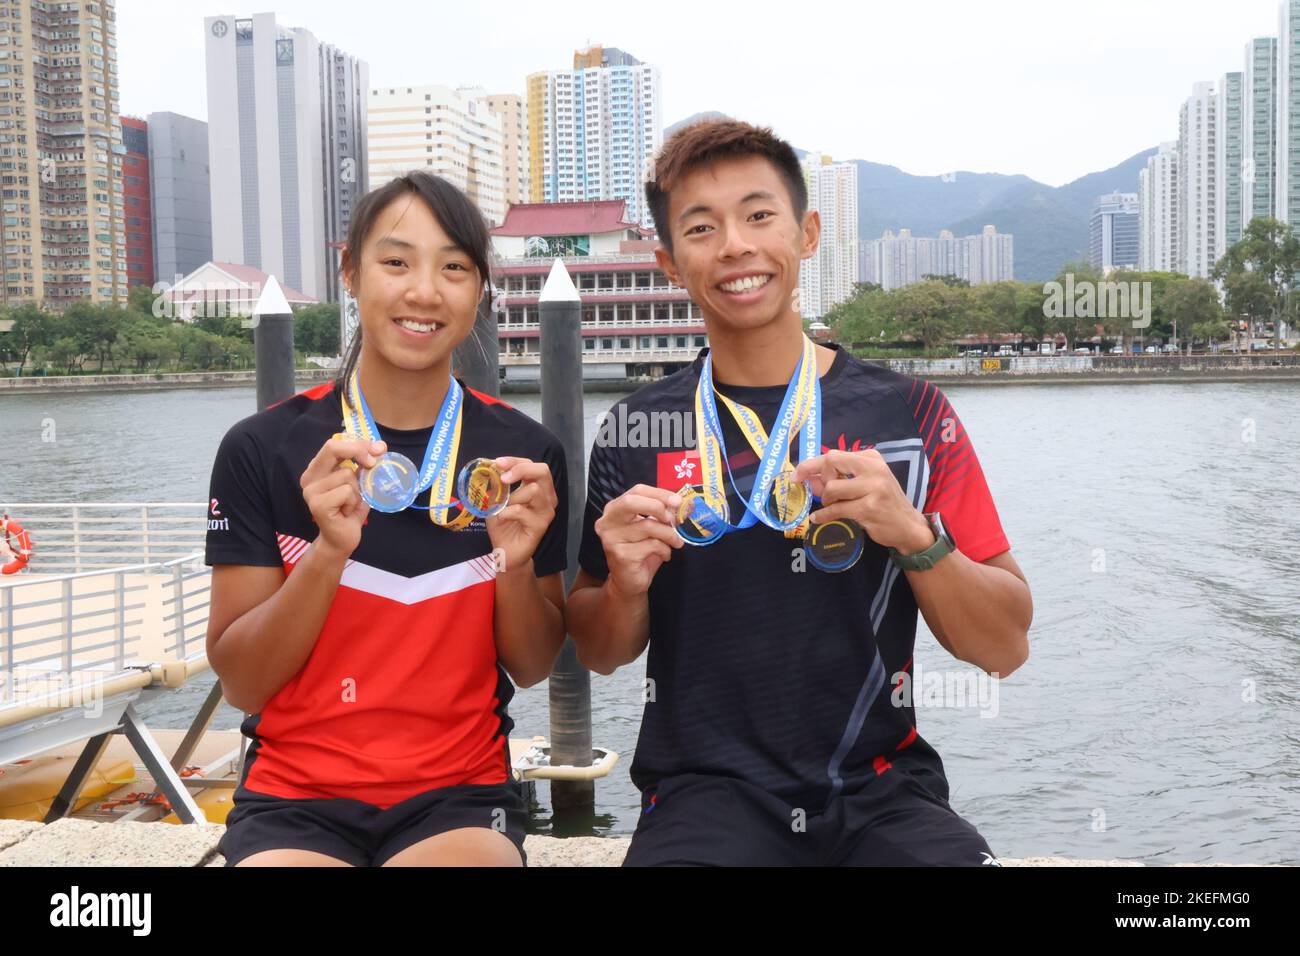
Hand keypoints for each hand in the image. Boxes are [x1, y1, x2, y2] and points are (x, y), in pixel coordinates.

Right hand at [299, 436, 385, 558]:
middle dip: (358, 451)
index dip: (357, 442)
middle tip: (373, 462)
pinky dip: (354, 501)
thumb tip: (380, 446)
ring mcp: (311, 491)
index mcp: (317, 469)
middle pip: (333, 448)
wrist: (342, 539)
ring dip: (358, 490)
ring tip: (350, 504)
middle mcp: (309, 477)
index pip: (334, 443)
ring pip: (347, 474)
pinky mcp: (317, 504)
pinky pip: (346, 491)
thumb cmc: (350, 509)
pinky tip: (346, 512)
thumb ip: (364, 464)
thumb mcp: (359, 483)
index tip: (378, 448)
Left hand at [485, 457, 558, 572]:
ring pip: (534, 490)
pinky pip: (522, 511)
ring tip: (503, 507)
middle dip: (521, 469)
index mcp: (538, 488)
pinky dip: (507, 512)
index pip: (533, 465)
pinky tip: (502, 519)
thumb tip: (491, 468)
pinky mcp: (541, 525)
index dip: (516, 461)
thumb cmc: (503, 525)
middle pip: (543, 471)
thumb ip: (497, 485)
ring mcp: (546, 511)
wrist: (506, 551)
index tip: (498, 463)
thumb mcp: (496, 501)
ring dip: (513, 497)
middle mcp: (547, 497)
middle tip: (504, 478)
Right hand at [593, 484, 684, 598]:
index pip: (637, 491)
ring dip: (669, 534)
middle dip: (658, 507)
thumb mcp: (651, 527)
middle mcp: (607, 521)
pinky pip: (652, 545)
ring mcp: (612, 538)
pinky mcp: (621, 554)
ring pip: (649, 526)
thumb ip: (662, 513)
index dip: (659, 493)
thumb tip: (684, 503)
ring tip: (676, 542)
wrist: (628, 582)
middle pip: (632, 502)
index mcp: (614, 509)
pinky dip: (665, 550)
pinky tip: (664, 555)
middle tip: (674, 518)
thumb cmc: (640, 551)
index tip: (678, 501)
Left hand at [791, 448, 933, 553]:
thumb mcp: (864, 484)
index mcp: (871, 458)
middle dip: (821, 479)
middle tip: (823, 494)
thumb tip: (808, 478)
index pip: (834, 455)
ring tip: (832, 507)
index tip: (797, 475)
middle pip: (831, 462)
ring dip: (826, 500)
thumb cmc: (884, 503)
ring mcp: (873, 488)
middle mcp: (874, 469)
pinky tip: (819, 519)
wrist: (908, 526)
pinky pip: (836, 509)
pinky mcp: (869, 507)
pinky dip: (824, 515)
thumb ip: (838, 478)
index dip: (811, 464)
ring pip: (832, 488)